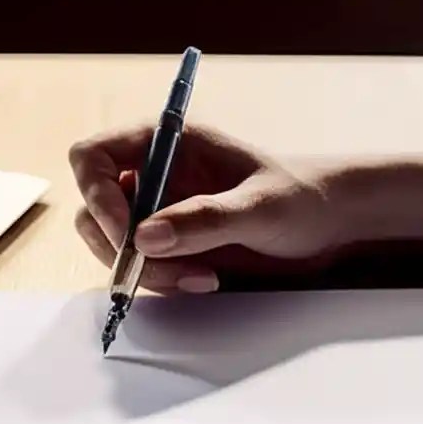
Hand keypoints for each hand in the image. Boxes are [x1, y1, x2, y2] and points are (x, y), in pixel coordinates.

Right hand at [69, 125, 344, 293]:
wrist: (330, 226)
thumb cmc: (301, 196)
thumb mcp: (259, 207)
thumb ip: (205, 219)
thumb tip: (144, 237)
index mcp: (166, 141)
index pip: (92, 157)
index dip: (96, 194)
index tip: (125, 233)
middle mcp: (153, 174)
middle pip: (93, 209)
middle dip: (120, 245)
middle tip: (161, 268)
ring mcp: (157, 212)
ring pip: (111, 245)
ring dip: (145, 270)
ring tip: (198, 277)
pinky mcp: (168, 246)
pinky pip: (138, 268)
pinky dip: (161, 282)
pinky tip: (205, 279)